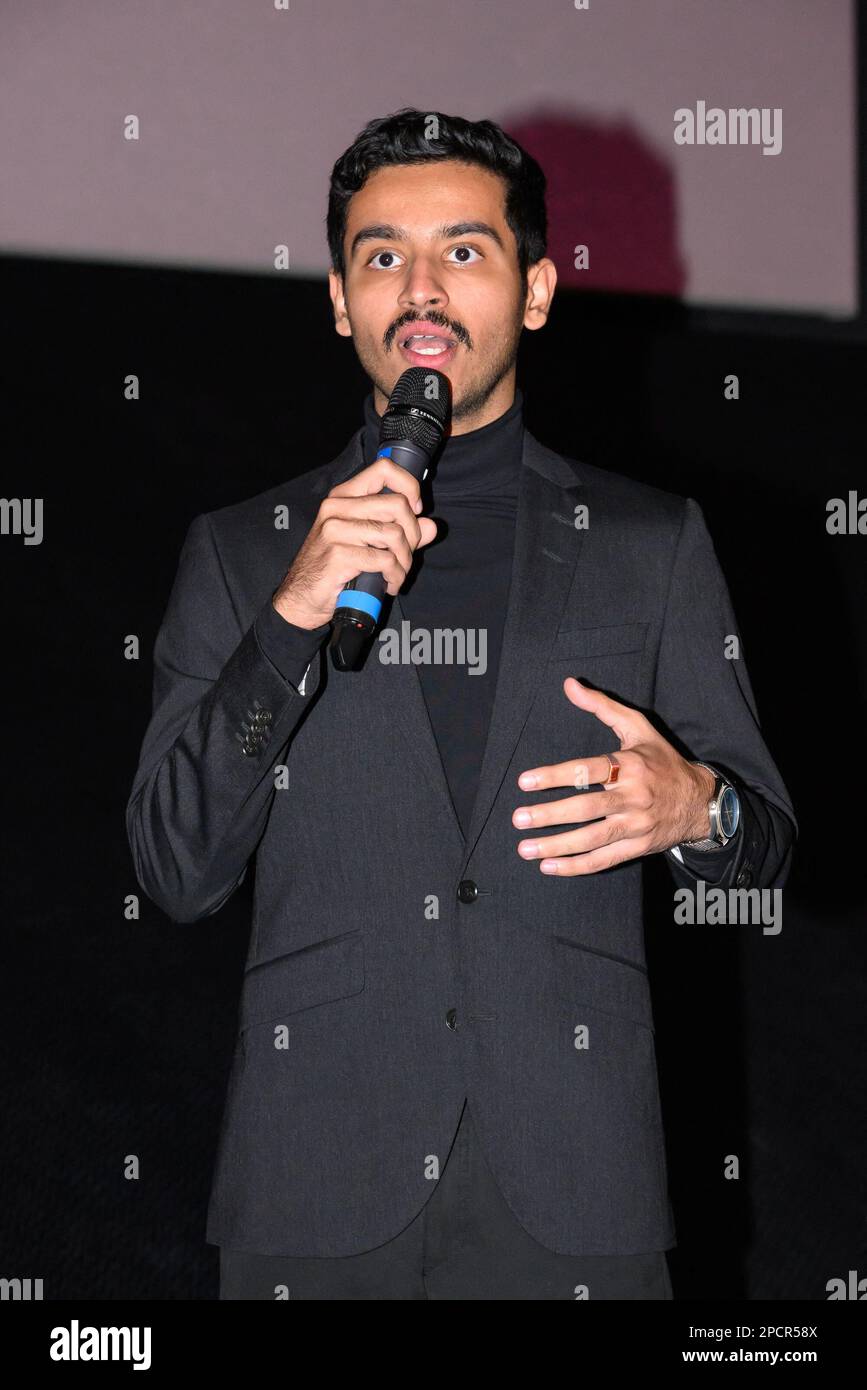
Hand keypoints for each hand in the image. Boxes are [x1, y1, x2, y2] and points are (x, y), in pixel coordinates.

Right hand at [272, 457, 437, 629]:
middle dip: (413, 535)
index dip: (409, 486)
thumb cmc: (332, 569)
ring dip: (405, 560)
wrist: (301, 599)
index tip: (416, 510)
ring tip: (397, 573)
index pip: (383, 469)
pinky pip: (385, 560)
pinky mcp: (338, 554)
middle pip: (397, 505)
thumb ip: (400, 532)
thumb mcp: (366, 543)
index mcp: (343, 497)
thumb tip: (431, 526)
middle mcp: (337, 507)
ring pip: (394, 534)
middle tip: (406, 555)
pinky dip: (395, 575)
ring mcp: (335, 529)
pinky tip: (389, 584)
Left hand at [512, 677, 714, 874]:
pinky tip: (550, 867)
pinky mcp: (637, 847)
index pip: (587, 770)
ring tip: (525, 848)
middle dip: (549, 815)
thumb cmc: (662, 761)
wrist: (699, 801)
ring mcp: (636, 825)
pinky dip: (576, 866)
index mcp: (629, 766)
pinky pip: (604, 860)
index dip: (554, 776)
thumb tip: (569, 685)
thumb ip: (602, 706)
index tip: (524, 782)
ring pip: (591, 839)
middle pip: (586, 808)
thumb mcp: (638, 728)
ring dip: (556, 846)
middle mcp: (633, 797)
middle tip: (519, 818)